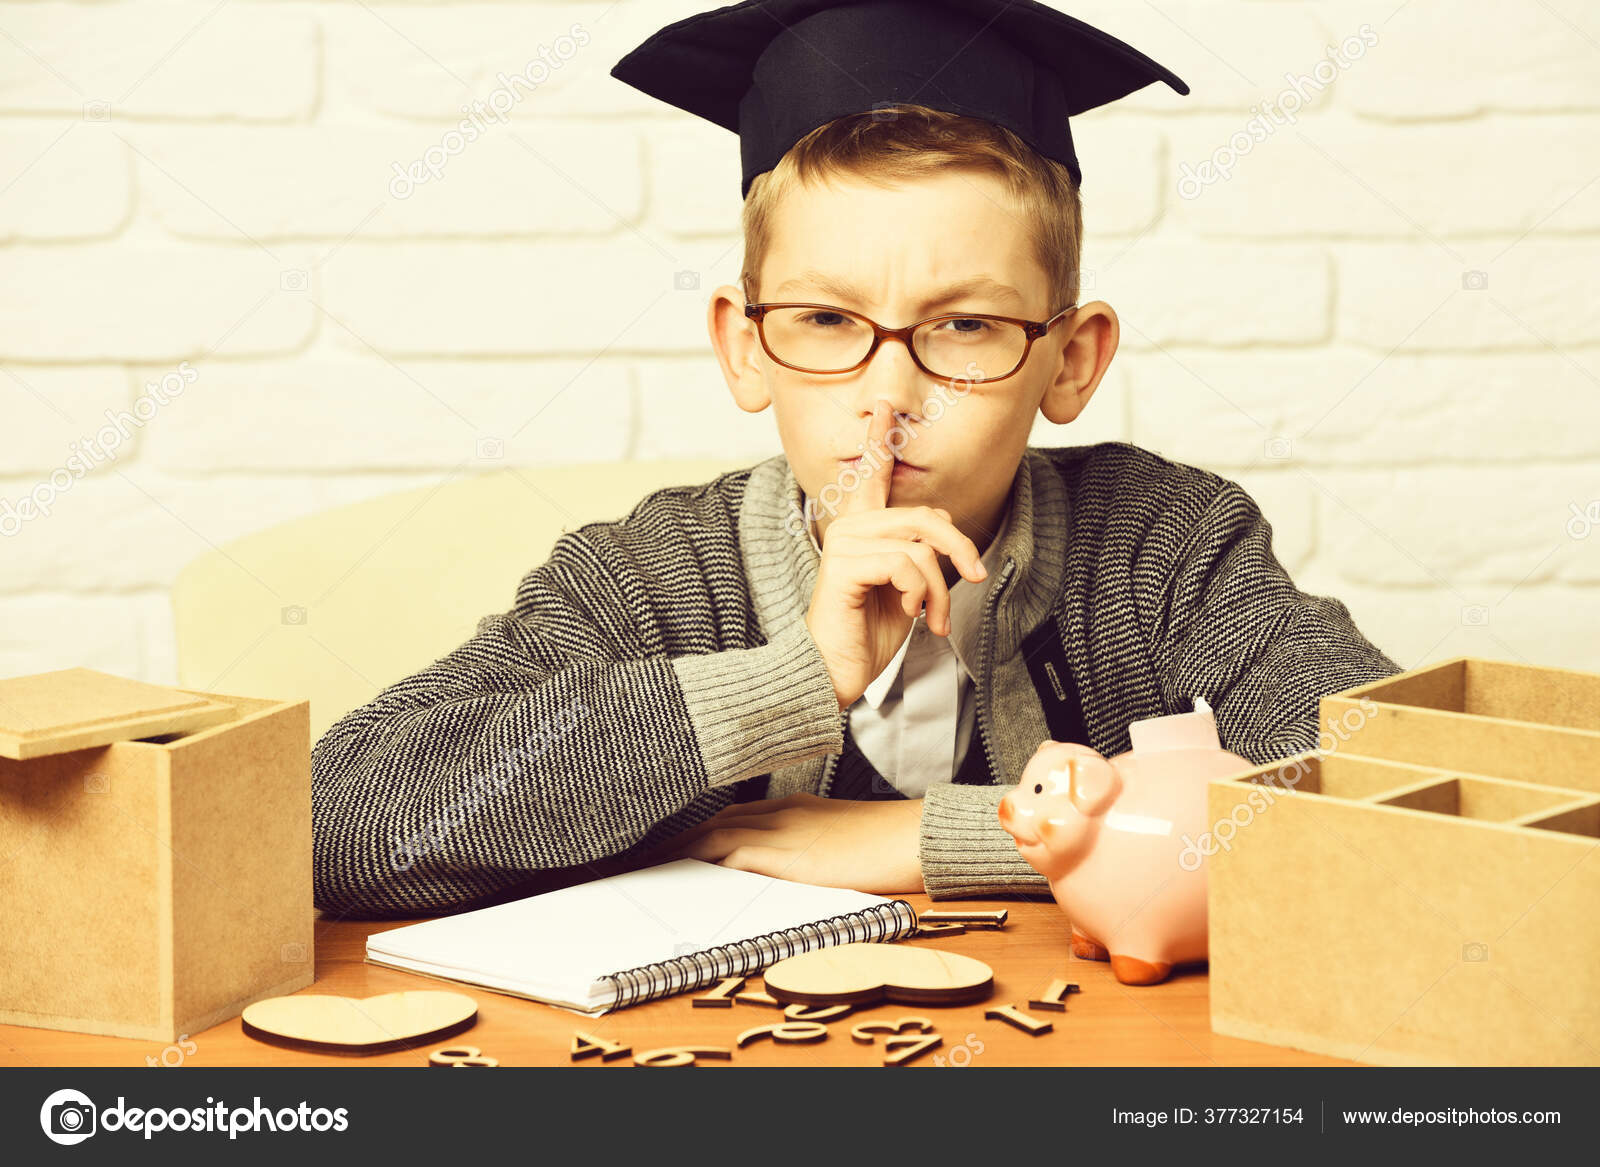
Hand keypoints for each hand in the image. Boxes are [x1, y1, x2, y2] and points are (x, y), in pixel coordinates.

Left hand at [650, 793, 924, 893]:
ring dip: (678, 852)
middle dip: (674, 840)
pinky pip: (734, 856)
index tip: (664, 845)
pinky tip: (683, 878)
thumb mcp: (836, 842)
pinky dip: (704, 863)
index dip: (692, 830)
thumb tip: (775, 872)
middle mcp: (781, 813)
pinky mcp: (791, 855)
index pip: (728, 814)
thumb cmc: (886, 844)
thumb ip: (802, 849)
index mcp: (791, 807)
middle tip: (638, 858)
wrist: (917, 837)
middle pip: (712, 821)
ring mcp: (785, 831)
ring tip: (646, 870)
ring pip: (714, 835)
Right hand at [805, 398, 987, 709]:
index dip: (880, 439)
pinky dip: (919, 593)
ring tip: (932, 616)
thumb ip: (922, 553)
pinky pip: (905, 563)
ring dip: (938, 587)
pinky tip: (908, 613)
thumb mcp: (908, 589)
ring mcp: (844, 543)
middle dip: (959, 550)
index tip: (885, 405)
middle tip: (973, 577)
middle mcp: (851, 527)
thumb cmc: (866, 633)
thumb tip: (947, 529)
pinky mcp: (844, 564)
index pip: (872, 475)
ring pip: (920, 545)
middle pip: (925, 516)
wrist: (833, 671)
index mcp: (863, 529)